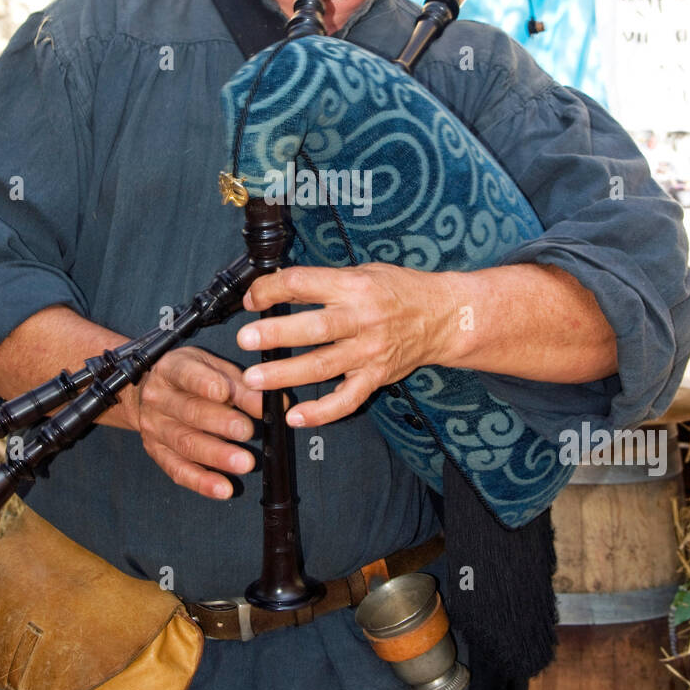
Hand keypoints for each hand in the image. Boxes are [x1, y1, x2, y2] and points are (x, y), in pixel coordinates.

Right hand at [123, 347, 263, 499]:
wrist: (148, 393)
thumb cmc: (193, 378)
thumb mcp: (214, 370)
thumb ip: (244, 387)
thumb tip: (278, 405)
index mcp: (171, 369)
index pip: (185, 374)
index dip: (204, 383)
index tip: (224, 393)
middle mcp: (158, 398)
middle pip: (189, 412)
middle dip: (220, 423)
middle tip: (247, 431)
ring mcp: (154, 428)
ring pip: (185, 443)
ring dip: (217, 456)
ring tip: (245, 463)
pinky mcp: (157, 452)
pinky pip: (178, 470)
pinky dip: (202, 482)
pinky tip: (224, 489)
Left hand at [237, 264, 449, 428]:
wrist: (443, 316)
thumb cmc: (399, 290)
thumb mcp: (362, 272)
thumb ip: (324, 281)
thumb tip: (279, 286)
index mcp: (353, 286)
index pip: (303, 283)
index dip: (271, 290)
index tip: (252, 299)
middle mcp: (361, 319)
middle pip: (313, 328)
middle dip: (276, 334)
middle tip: (246, 339)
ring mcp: (369, 351)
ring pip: (323, 365)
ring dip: (286, 374)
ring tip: (255, 380)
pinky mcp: (376, 377)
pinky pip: (347, 400)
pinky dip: (322, 412)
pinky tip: (296, 417)